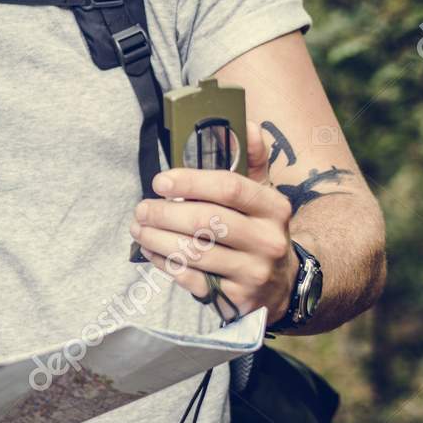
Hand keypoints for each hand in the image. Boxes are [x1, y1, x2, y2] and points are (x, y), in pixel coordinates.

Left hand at [129, 123, 297, 322]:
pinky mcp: (237, 299)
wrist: (283, 283)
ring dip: (156, 238)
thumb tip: (242, 123)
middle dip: (164, 213)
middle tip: (141, 209)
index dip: (189, 182)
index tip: (160, 181)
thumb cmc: (258, 228)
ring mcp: (254, 272)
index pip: (229, 188)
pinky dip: (163, 263)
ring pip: (194, 252)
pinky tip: (151, 250)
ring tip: (138, 228)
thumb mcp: (263, 193)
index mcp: (274, 208)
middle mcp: (269, 241)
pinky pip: (190, 279)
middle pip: (205, 221)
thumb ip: (251, 158)